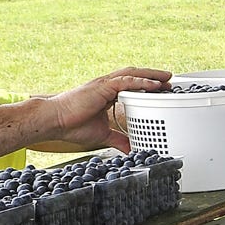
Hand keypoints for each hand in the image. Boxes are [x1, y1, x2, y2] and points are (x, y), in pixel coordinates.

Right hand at [45, 66, 171, 150]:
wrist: (54, 121)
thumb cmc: (72, 125)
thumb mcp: (103, 134)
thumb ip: (118, 140)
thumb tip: (132, 150)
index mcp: (106, 94)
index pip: (131, 85)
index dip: (146, 86)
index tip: (161, 90)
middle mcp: (106, 86)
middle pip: (135, 76)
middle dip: (153, 77)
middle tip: (170, 80)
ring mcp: (104, 84)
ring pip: (133, 74)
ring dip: (152, 76)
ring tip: (168, 78)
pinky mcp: (102, 87)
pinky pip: (126, 82)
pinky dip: (142, 82)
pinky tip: (155, 85)